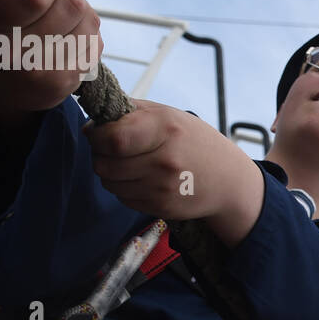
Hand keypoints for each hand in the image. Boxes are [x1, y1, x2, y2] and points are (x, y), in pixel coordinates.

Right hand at [0, 0, 101, 127]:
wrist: (5, 87)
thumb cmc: (4, 21)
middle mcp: (12, 51)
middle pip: (73, 2)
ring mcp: (41, 72)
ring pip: (89, 20)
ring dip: (81, 12)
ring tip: (60, 19)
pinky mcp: (66, 84)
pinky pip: (95, 43)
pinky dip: (86, 35)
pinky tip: (66, 40)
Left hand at [84, 99, 261, 224]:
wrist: (227, 179)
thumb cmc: (193, 141)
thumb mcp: (169, 115)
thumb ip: (131, 112)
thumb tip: (91, 123)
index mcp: (166, 129)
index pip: (112, 139)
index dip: (96, 136)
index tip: (97, 133)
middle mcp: (164, 161)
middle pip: (104, 164)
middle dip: (99, 155)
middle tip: (112, 149)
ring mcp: (162, 187)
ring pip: (109, 183)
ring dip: (111, 173)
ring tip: (131, 163)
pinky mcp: (160, 207)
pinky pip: (123, 198)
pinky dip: (125, 188)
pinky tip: (144, 179)